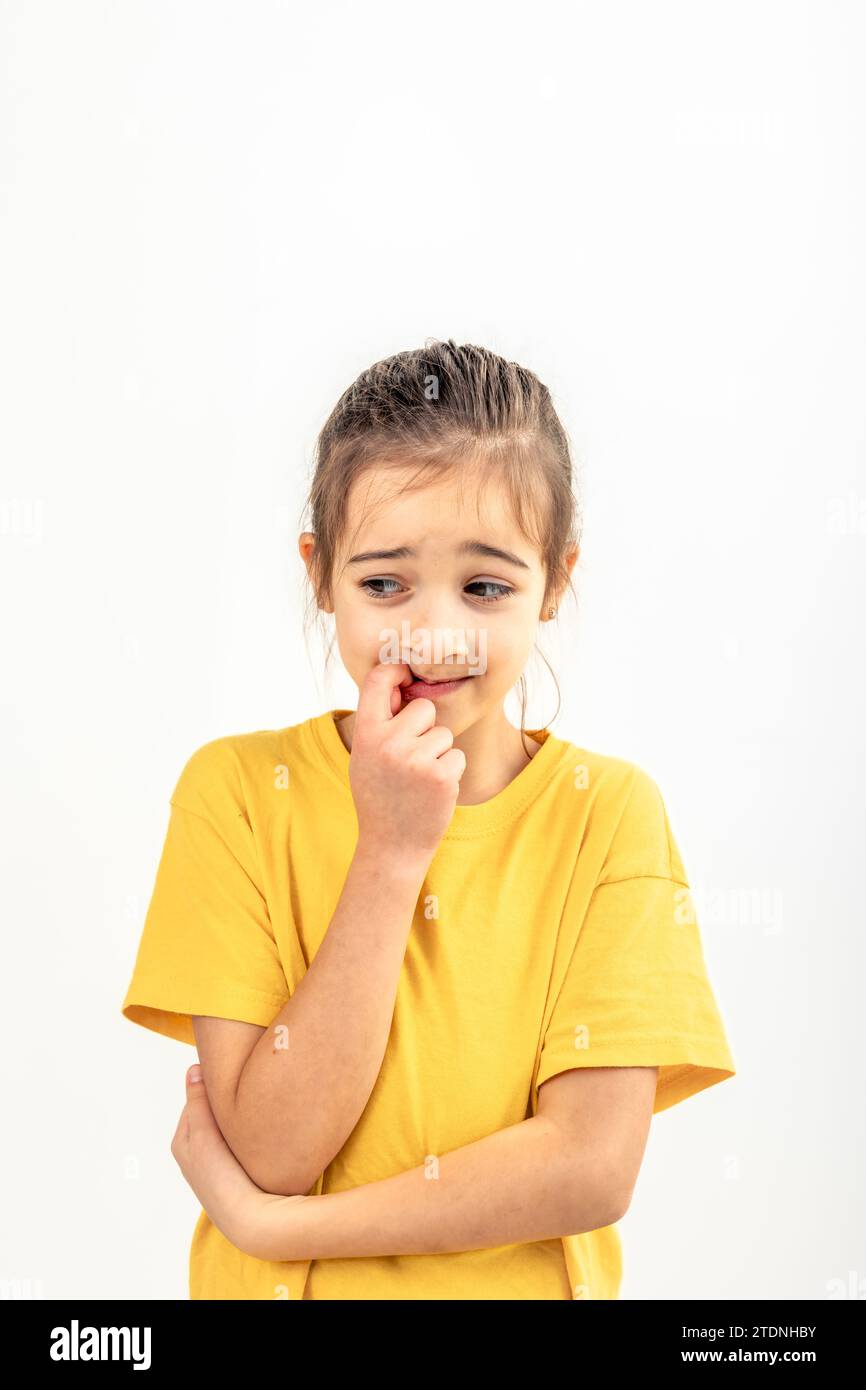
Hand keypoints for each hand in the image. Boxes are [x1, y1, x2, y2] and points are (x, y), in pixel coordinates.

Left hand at [170, 1064, 305, 1258]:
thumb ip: (198, 1101)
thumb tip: (192, 1068)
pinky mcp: (233, 1170)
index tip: (230, 1071)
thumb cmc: (220, 1177)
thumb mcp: (203, 1134)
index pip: (195, 1099)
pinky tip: (256, 1129)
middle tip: (244, 1085)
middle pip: (209, 1113)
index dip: (211, 1086)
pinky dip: (244, 1131)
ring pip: (224, 1126)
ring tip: (252, 1104)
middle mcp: (194, 1152)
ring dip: (235, 1116)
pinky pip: (237, 1140)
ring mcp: (215, 1162)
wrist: (248, 1218)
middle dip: (222, 1100)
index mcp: (181, 1141)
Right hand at [349, 660, 466, 862]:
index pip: (378, 679)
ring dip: (438, 753)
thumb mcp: (365, 756)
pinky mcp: (442, 776)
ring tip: (418, 779)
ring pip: (443, 733)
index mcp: (366, 733)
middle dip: (424, 728)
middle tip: (409, 759)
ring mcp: (417, 760)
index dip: (396, 671)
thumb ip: (379, 721)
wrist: (392, 846)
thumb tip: (401, 679)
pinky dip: (450, 771)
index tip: (405, 677)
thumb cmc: (379, 795)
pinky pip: (456, 755)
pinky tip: (432, 791)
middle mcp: (389, 743)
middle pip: (424, 708)